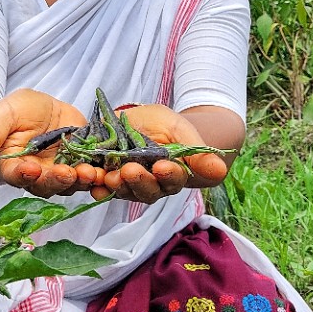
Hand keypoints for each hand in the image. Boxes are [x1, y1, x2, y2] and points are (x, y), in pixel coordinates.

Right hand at [0, 89, 103, 197]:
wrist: (39, 112)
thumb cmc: (15, 114)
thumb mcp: (3, 115)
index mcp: (15, 168)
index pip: (17, 176)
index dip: (24, 174)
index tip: (30, 168)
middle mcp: (40, 177)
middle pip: (48, 184)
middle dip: (59, 180)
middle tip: (68, 173)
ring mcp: (63, 172)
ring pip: (73, 183)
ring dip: (83, 181)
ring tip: (92, 173)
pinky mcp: (84, 163)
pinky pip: (94, 173)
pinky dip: (103, 176)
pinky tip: (111, 174)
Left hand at [89, 104, 228, 203]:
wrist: (141, 122)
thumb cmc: (167, 127)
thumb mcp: (182, 131)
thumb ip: (198, 153)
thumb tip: (221, 171)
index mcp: (174, 175)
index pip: (174, 179)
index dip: (169, 175)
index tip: (164, 167)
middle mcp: (152, 185)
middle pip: (147, 190)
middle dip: (139, 181)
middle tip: (130, 170)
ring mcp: (128, 184)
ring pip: (123, 190)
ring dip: (116, 184)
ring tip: (109, 175)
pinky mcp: (107, 177)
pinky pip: (101, 185)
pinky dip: (95, 184)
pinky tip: (91, 179)